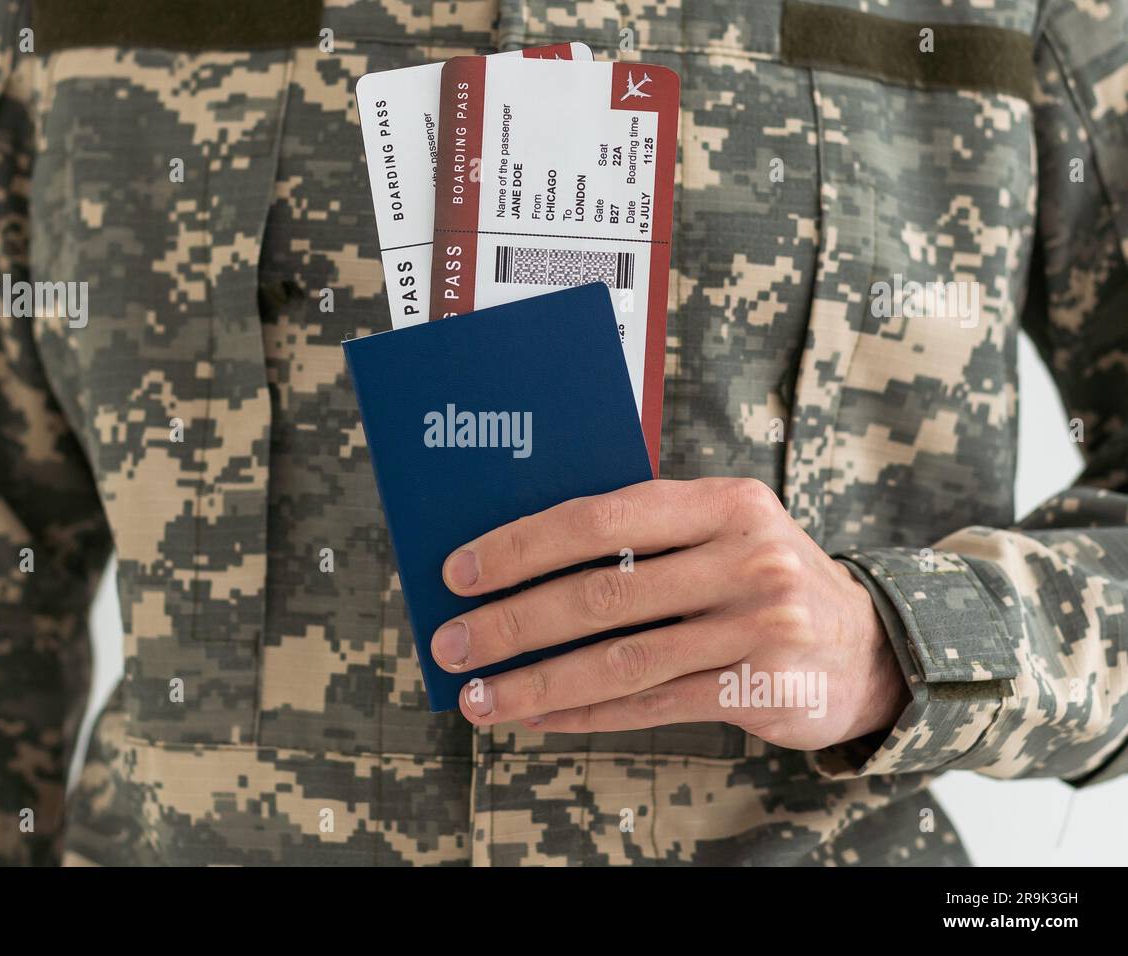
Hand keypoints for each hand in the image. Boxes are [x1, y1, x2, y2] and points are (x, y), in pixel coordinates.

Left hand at [432, 478, 909, 749]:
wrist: (870, 647)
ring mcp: (758, 624)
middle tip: (451, 643)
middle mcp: (746, 556)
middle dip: (512, 622)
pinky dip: (584, 712)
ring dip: (535, 681)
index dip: (523, 545)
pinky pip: (650, 703)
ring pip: (620, 658)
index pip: (602, 515)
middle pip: (602, 591)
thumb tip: (521, 560)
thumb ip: (645, 535)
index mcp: (724, 501)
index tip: (461, 571)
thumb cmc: (766, 578)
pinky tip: (537, 715)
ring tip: (477, 697)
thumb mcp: (724, 531)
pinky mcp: (760, 687)